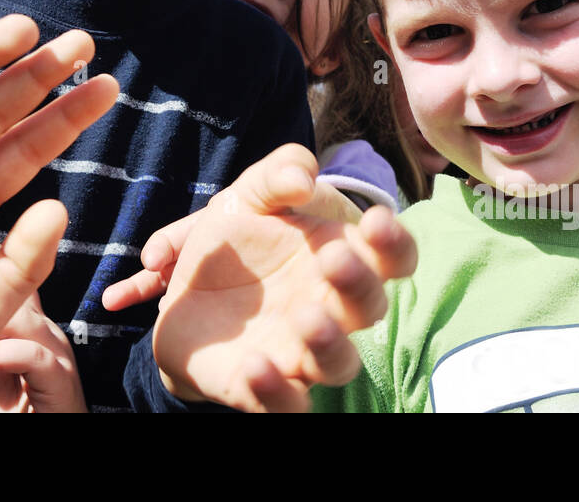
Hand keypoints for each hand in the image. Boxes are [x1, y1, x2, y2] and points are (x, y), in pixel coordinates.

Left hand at [0, 258, 86, 412]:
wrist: (44, 438)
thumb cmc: (13, 410)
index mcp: (32, 324)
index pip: (14, 274)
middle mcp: (47, 330)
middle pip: (19, 288)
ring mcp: (57, 351)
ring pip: (25, 317)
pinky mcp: (59, 378)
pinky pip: (31, 355)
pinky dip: (0, 356)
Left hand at [146, 145, 416, 411]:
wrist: (183, 290)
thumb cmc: (237, 239)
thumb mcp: (251, 194)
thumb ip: (279, 173)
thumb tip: (304, 177)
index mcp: (342, 258)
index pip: (393, 257)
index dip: (395, 243)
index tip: (375, 220)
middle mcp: (332, 309)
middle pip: (370, 308)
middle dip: (358, 286)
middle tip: (332, 261)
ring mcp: (301, 350)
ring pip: (339, 365)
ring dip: (330, 345)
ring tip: (305, 318)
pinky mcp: (265, 386)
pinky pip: (286, 404)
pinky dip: (276, 393)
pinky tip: (254, 365)